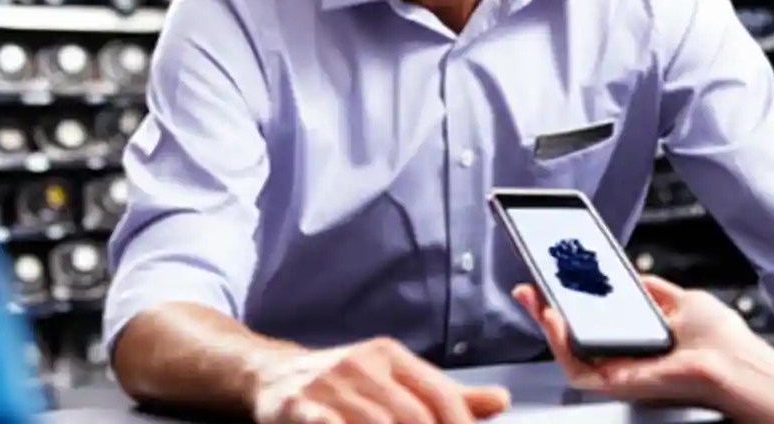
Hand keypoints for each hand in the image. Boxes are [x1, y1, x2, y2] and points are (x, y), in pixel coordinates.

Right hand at [247, 337, 510, 423]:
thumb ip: (444, 393)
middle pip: (412, 417)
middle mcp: (361, 365)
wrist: (272, 375)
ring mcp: (328, 387)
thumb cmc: (344, 382)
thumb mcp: (392, 376)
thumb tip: (501, 400)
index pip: (440, 395)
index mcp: (390, 356)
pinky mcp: (299, 408)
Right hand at [513, 277, 773, 422]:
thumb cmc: (727, 345)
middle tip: (528, 288)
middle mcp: (626, 359)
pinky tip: (556, 319)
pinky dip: (561, 344)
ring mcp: (621, 374)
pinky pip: (578, 369)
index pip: (593, 322)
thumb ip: (653, 290)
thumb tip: (633, 274)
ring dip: (547, 327)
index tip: (552, 277)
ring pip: (568, 355)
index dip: (568, 301)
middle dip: (543, 311)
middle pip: (572, 338)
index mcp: (640, 340)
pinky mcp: (620, 384)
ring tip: (539, 301)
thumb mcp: (685, 301)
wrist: (743, 370)